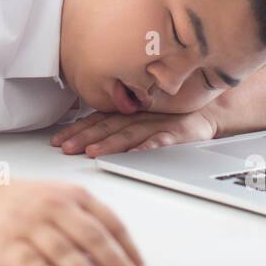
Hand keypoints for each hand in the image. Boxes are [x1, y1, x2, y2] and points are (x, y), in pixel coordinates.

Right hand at [0, 179, 146, 265]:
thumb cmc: (28, 204)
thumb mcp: (62, 201)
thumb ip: (89, 223)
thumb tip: (121, 260)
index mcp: (74, 196)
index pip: (111, 223)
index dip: (129, 251)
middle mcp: (53, 205)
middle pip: (91, 236)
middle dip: (115, 264)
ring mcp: (29, 223)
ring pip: (62, 249)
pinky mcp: (6, 243)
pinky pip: (29, 261)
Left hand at [50, 110, 217, 156]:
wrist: (207, 111)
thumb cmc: (169, 116)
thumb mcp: (139, 117)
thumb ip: (116, 123)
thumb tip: (83, 133)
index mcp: (127, 113)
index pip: (96, 120)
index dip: (76, 130)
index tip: (58, 141)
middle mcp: (138, 116)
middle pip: (107, 126)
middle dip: (85, 138)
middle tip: (67, 148)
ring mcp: (157, 124)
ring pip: (129, 134)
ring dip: (110, 143)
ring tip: (94, 152)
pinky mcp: (176, 133)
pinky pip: (161, 141)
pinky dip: (148, 147)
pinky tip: (136, 154)